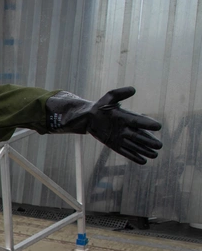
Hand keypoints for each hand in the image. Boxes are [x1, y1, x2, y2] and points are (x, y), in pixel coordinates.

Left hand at [46, 87, 162, 164]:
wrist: (89, 117)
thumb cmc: (101, 106)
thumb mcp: (109, 97)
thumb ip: (120, 93)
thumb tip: (133, 89)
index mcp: (126, 117)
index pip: (138, 121)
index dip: (147, 124)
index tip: (158, 127)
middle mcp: (126, 128)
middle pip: (139, 136)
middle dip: (149, 142)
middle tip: (160, 146)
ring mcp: (120, 137)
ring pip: (134, 145)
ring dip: (144, 151)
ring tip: (155, 155)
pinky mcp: (114, 144)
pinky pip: (125, 151)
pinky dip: (133, 156)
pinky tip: (143, 161)